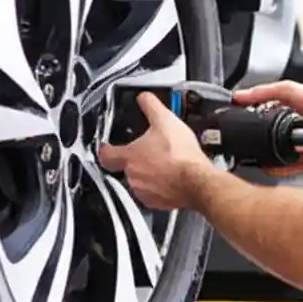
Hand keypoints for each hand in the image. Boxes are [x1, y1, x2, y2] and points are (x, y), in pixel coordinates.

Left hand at [97, 92, 212, 210]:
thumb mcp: (165, 120)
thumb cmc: (180, 155)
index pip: (106, 155)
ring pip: (140, 182)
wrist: (197, 181)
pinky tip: (172, 178)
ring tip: (165, 165)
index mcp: (130, 157)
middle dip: (138, 160)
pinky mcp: (157, 204)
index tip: (108, 148)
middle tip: (152, 152)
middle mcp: (133, 176)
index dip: (106, 150)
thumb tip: (144, 97)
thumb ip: (151, 106)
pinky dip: (160, 188)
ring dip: (149, 175)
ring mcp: (144, 192)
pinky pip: (154, 195)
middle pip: (126, 168)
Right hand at [233, 80, 302, 175]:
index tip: (232, 124)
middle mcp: (287, 133)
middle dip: (249, 142)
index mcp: (283, 114)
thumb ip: (264, 92)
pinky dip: (274, 170)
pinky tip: (270, 166)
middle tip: (241, 142)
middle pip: (259, 140)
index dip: (243, 123)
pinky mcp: (300, 165)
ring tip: (253, 153)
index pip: (256, 120)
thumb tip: (240, 96)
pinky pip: (281, 170)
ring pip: (268, 157)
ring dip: (261, 157)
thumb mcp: (289, 91)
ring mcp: (293, 150)